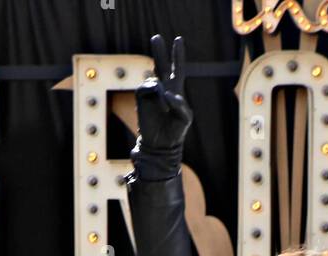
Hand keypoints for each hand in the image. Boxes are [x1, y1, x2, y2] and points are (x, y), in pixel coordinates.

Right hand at [133, 34, 191, 180]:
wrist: (161, 145)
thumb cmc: (176, 132)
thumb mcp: (185, 118)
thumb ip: (180, 104)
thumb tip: (166, 93)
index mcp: (176, 90)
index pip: (178, 69)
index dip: (178, 55)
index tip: (178, 40)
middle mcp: (163, 88)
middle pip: (161, 65)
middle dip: (159, 51)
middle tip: (156, 38)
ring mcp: (151, 93)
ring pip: (153, 78)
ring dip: (161, 91)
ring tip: (165, 107)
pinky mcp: (141, 98)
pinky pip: (147, 87)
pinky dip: (155, 94)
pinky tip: (161, 105)